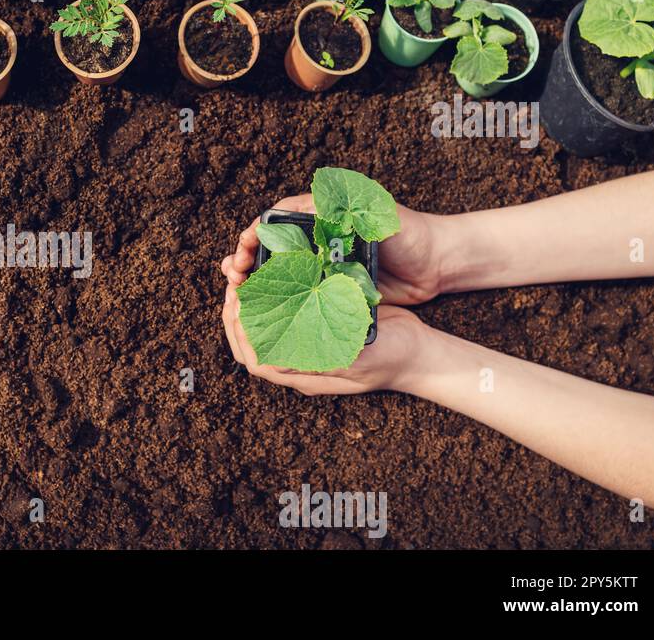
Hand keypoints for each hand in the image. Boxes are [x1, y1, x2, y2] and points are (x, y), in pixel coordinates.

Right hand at [220, 194, 444, 305]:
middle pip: (268, 247)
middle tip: (235, 278)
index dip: (252, 236)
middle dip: (247, 261)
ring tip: (241, 296)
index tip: (243, 252)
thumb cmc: (409, 232)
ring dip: (259, 283)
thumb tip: (303, 209)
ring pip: (280, 272)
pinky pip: (300, 292)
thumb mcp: (374, 213)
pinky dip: (283, 300)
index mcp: (320, 214)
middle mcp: (316, 237)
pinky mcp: (333, 285)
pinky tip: (270, 312)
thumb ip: (342, 209)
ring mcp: (323, 262)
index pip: (273, 221)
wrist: (438, 263)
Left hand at [222, 287, 433, 394]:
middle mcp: (300, 362)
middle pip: (252, 346)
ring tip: (244, 280)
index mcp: (305, 374)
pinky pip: (285, 316)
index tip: (237, 307)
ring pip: (265, 330)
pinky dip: (272, 299)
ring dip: (249, 307)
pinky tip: (271, 279)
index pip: (257, 361)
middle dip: (236, 318)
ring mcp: (309, 344)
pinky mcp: (319, 325)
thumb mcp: (359, 361)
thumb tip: (279, 364)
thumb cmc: (393, 358)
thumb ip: (322, 364)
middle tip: (234, 288)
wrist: (419, 352)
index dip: (241, 335)